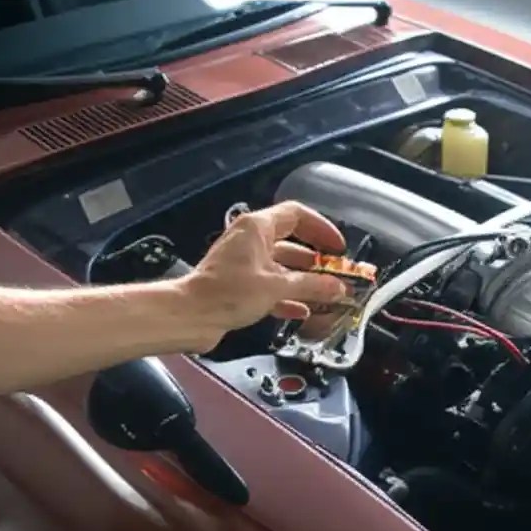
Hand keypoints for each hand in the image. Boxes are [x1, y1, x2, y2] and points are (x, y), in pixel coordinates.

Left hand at [179, 201, 348, 349]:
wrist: (191, 315)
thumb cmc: (230, 293)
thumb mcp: (276, 287)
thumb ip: (312, 286)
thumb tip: (340, 288)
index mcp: (258, 228)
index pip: (297, 215)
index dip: (321, 228)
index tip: (338, 247)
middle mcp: (251, 240)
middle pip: (292, 242)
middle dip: (316, 259)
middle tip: (337, 273)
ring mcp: (244, 263)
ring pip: (282, 266)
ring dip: (304, 280)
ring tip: (327, 294)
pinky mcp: (239, 285)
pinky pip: (270, 285)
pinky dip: (287, 296)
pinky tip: (303, 311)